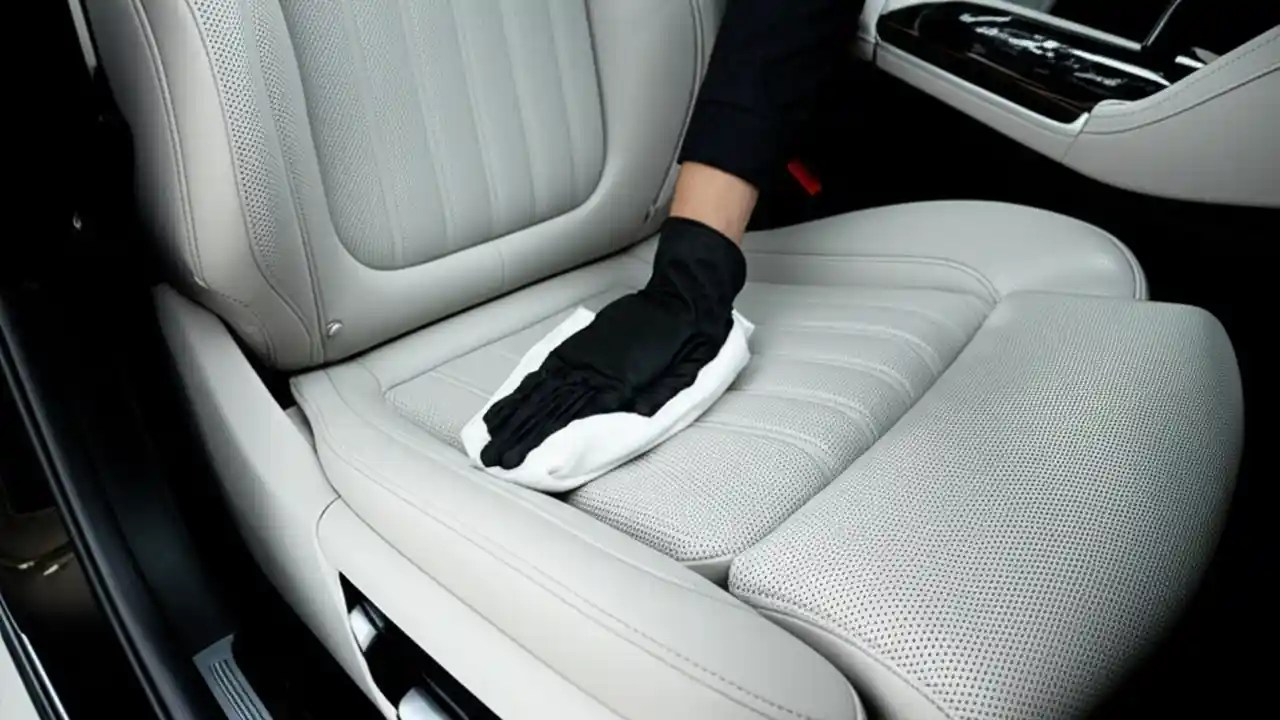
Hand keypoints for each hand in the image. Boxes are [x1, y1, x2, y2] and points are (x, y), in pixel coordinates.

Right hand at [479, 217, 745, 469]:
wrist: (683, 298)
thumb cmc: (688, 346)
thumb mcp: (680, 383)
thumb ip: (651, 406)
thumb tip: (628, 423)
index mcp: (617, 387)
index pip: (567, 423)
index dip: (537, 444)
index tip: (513, 462)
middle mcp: (592, 373)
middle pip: (545, 410)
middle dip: (516, 436)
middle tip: (491, 458)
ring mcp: (582, 358)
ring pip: (540, 390)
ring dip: (513, 415)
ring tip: (489, 436)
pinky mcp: (580, 346)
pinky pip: (546, 370)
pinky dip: (523, 387)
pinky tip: (510, 401)